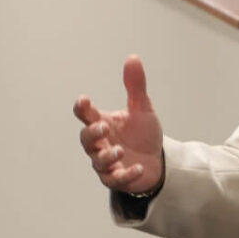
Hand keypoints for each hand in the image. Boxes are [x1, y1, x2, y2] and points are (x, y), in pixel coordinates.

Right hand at [73, 55, 165, 193]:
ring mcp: (106, 162)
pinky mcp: (116, 178)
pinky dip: (125, 175)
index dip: (82, 108)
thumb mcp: (142, 108)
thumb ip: (135, 86)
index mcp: (102, 122)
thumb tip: (133, 57)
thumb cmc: (142, 134)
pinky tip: (138, 168)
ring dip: (107, 156)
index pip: (85, 114)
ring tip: (120, 150)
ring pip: (98, 161)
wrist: (157, 161)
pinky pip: (115, 179)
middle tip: (103, 128)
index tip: (84, 101)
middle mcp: (100, 143)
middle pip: (86, 139)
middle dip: (92, 133)